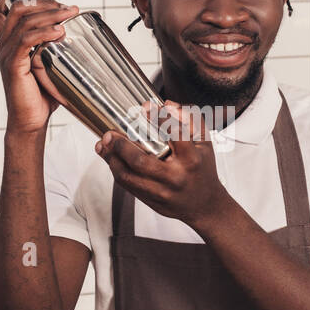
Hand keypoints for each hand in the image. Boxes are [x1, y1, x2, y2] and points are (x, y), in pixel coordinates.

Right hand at [0, 0, 80, 135]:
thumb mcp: (48, 66)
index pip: (2, 9)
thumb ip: (56, 49)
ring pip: (24, 22)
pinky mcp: (14, 65)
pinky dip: (44, 32)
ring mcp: (7, 54)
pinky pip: (26, 41)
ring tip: (69, 14)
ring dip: (49, 14)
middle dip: (44, 3)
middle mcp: (4, 45)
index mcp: (9, 42)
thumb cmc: (40, 96)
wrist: (30, 120)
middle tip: (68, 8)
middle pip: (17, 9)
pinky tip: (59, 32)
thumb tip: (80, 35)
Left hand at [94, 101, 234, 232]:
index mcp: (191, 160)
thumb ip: (189, 119)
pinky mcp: (152, 201)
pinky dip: (116, 170)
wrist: (205, 205)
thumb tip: (167, 104)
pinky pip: (128, 186)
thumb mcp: (204, 142)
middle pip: (141, 161)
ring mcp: (162, 192)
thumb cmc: (203, 169)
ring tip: (103, 145)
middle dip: (121, 145)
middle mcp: (175, 177)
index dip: (157, 118)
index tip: (145, 107)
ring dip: (111, 159)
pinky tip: (111, 159)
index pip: (172, 135)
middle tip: (109, 133)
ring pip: (128, 176)